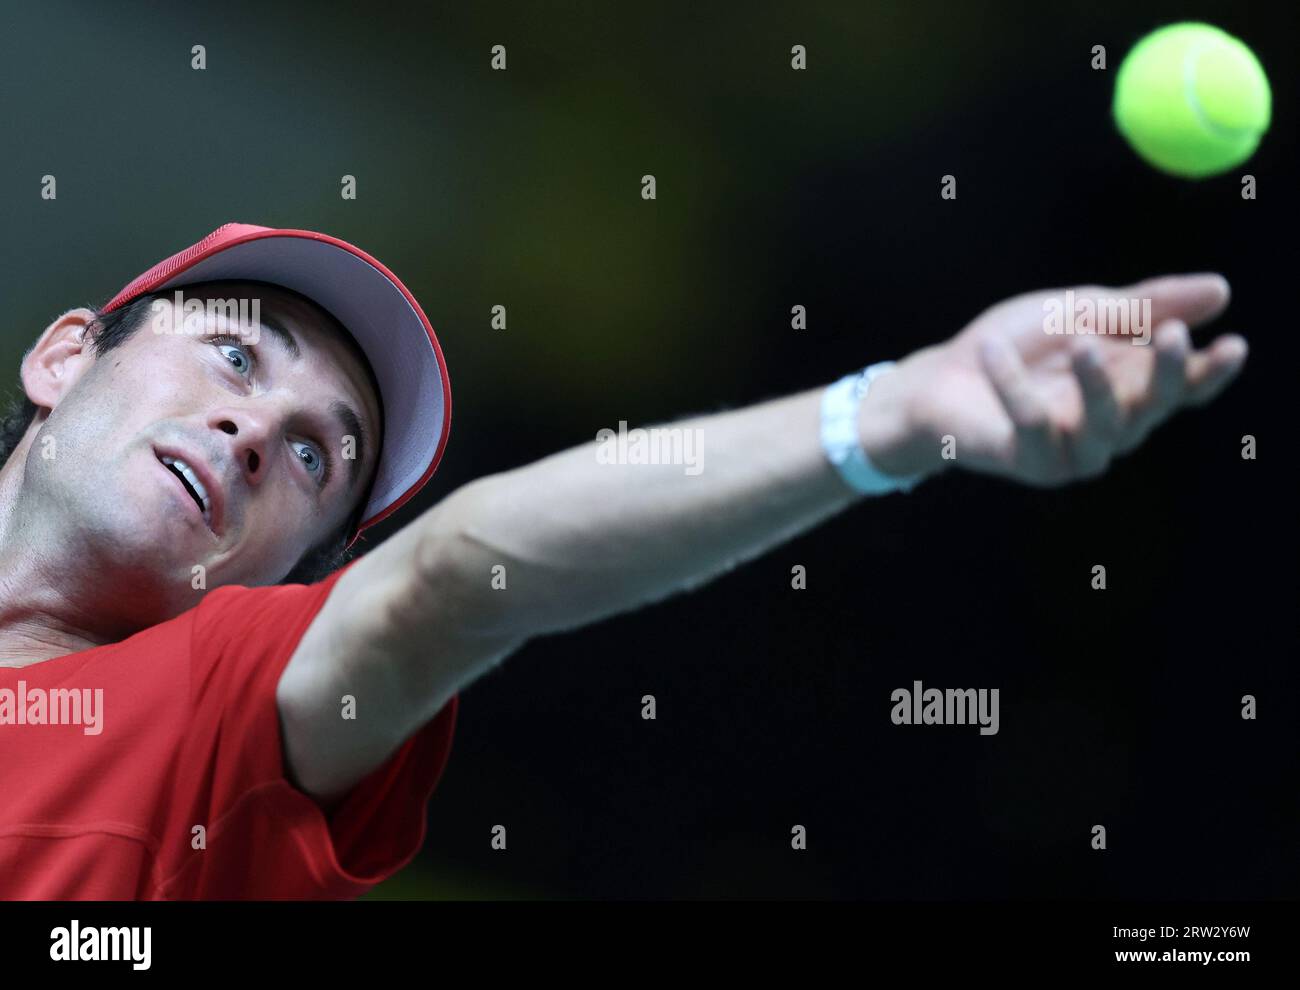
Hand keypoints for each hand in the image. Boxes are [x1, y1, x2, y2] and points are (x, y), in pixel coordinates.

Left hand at [859, 274, 1248, 486]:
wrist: (940, 378)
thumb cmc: (1016, 345)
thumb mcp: (1082, 311)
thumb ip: (1145, 305)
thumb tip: (1221, 290)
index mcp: (1131, 387)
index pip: (1183, 387)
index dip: (1209, 372)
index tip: (1233, 345)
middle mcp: (1111, 426)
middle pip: (1152, 406)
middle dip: (1165, 372)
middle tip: (1172, 334)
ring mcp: (1073, 451)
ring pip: (1103, 427)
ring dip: (1098, 386)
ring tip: (1083, 343)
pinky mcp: (1029, 462)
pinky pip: (1031, 425)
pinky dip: (1012, 385)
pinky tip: (996, 351)